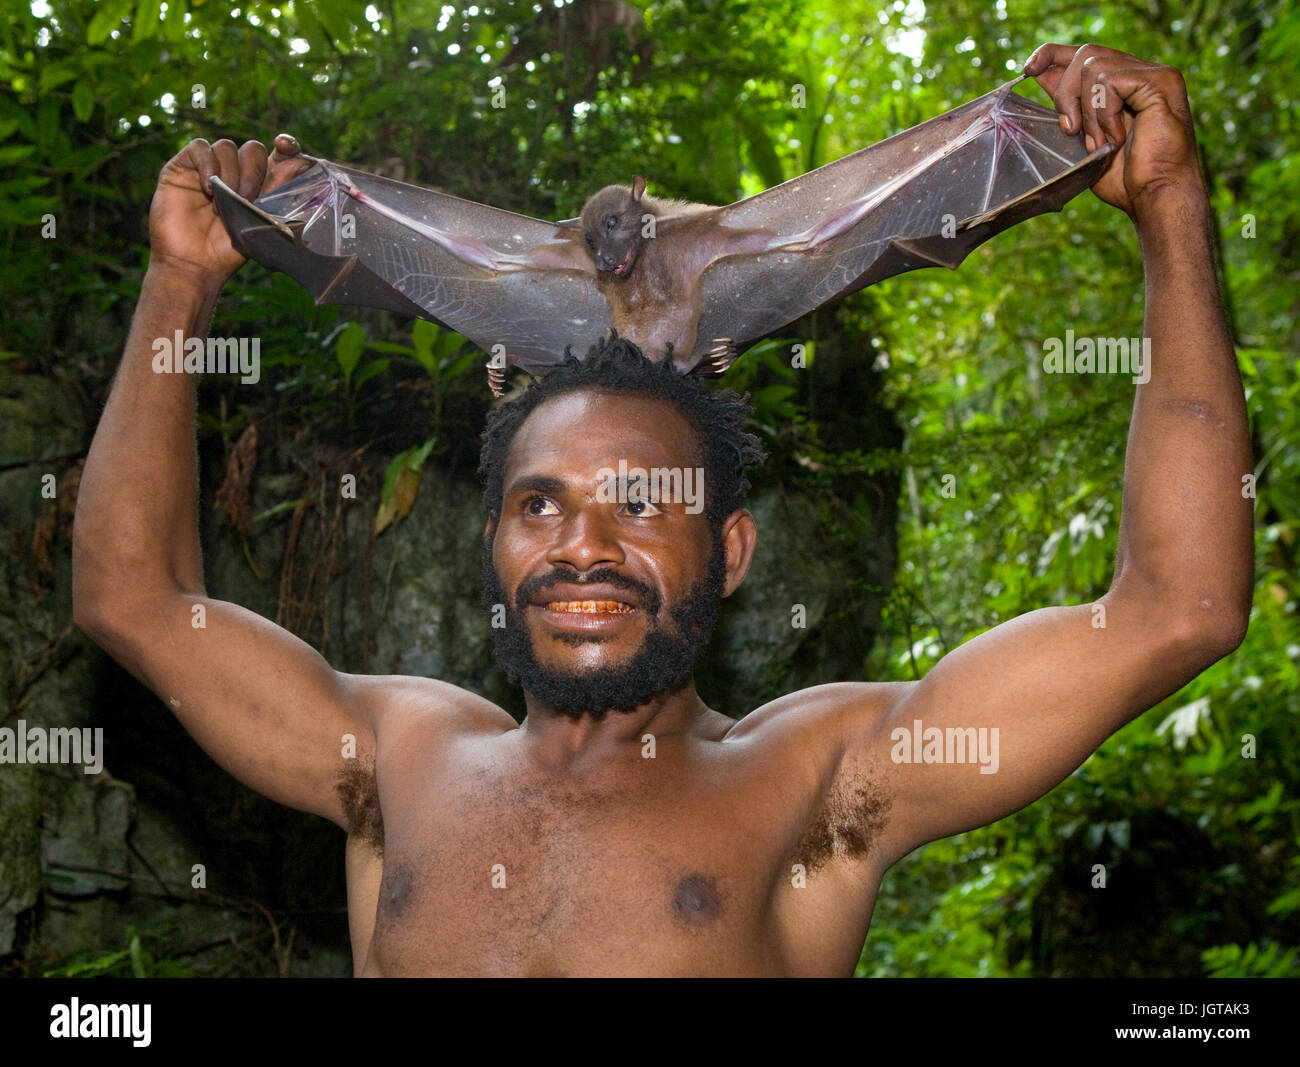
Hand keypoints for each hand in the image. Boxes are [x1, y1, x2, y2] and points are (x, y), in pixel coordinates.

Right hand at [148, 133, 312, 289]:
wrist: (195, 264)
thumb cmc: (229, 250)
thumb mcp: (261, 221)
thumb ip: (278, 193)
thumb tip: (299, 163)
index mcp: (259, 185)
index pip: (278, 155)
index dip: (287, 147)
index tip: (286, 147)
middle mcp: (235, 172)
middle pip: (253, 149)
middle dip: (254, 171)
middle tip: (246, 198)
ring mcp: (209, 167)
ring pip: (227, 146)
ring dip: (230, 173)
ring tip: (223, 202)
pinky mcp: (183, 167)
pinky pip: (200, 148)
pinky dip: (207, 164)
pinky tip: (208, 187)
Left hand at [1024, 44, 1203, 217]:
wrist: (1153, 196)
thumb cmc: (1124, 178)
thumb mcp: (1083, 139)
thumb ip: (1067, 107)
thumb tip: (1039, 74)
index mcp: (1121, 84)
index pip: (1083, 53)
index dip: (1052, 55)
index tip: (1028, 70)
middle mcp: (1138, 72)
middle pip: (1084, 54)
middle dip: (1065, 93)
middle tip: (1070, 131)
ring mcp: (1152, 74)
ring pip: (1093, 65)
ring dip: (1087, 111)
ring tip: (1100, 141)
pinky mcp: (1161, 81)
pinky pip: (1110, 80)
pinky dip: (1104, 112)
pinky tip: (1117, 136)